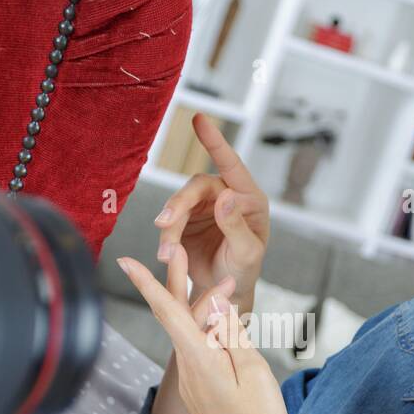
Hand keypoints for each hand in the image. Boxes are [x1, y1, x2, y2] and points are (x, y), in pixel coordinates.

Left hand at [117, 246, 289, 413]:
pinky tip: (230, 330)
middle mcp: (188, 371)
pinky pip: (201, 354)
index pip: (167, 313)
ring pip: (193, 335)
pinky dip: (212, 335)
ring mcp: (192, 384)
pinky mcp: (200, 393)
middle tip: (177, 248)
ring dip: (207, 311)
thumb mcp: (255, 373)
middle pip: (177, 317)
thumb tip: (219, 304)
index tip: (125, 260)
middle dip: (177, 282)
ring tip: (231, 291)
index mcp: (199, 361)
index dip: (147, 283)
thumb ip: (234, 336)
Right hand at [155, 114, 268, 308]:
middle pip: (196, 187)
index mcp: (249, 199)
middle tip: (164, 224)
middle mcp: (226, 197)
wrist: (223, 293)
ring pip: (178, 205)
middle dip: (178, 204)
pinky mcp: (184, 222)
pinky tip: (167, 256)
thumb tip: (226, 196)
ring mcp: (204, 208)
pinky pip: (169, 222)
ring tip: (167, 253)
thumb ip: (237, 226)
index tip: (199, 119)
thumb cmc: (244, 272)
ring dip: (169, 226)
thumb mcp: (247, 253)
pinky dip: (165, 238)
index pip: (231, 165)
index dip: (215, 141)